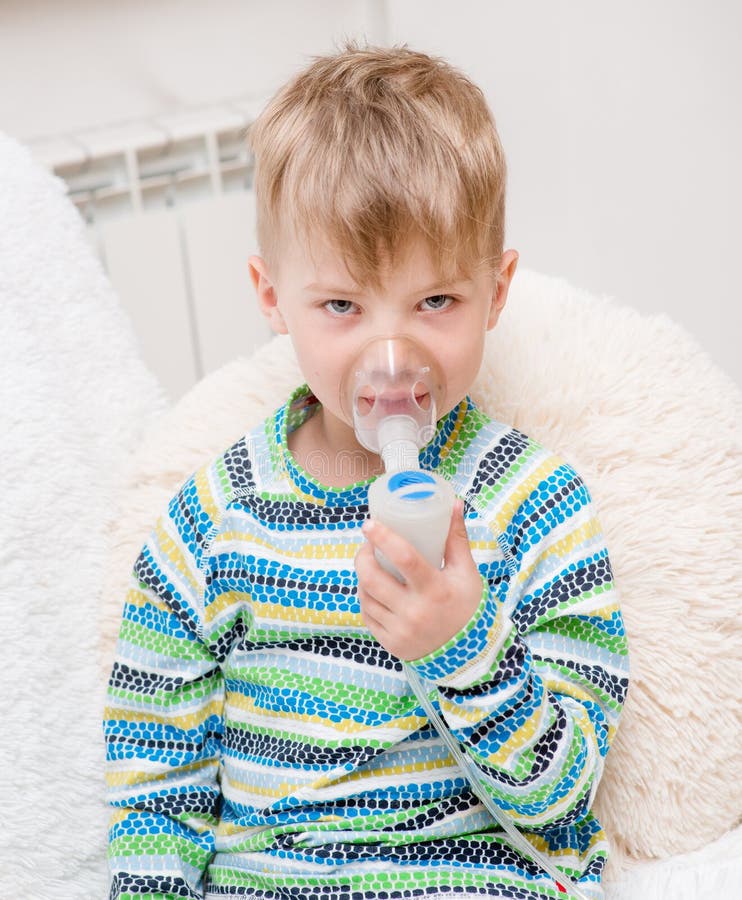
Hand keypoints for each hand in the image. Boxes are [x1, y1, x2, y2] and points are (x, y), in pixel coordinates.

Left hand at [355, 499, 483, 660]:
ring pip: (365, 596)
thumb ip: (456, 539)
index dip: (383, 537)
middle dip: (362, 557)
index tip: (370, 524)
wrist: (468, 654)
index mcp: (435, 589)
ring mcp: (400, 630)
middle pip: (372, 578)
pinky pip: (367, 615)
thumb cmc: (467, 606)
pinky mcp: (391, 644)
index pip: (403, 557)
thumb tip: (454, 504)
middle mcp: (415, 611)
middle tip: (367, 545)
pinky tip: (372, 589)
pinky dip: (366, 598)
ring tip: (370, 565)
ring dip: (362, 577)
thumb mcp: (466, 572)